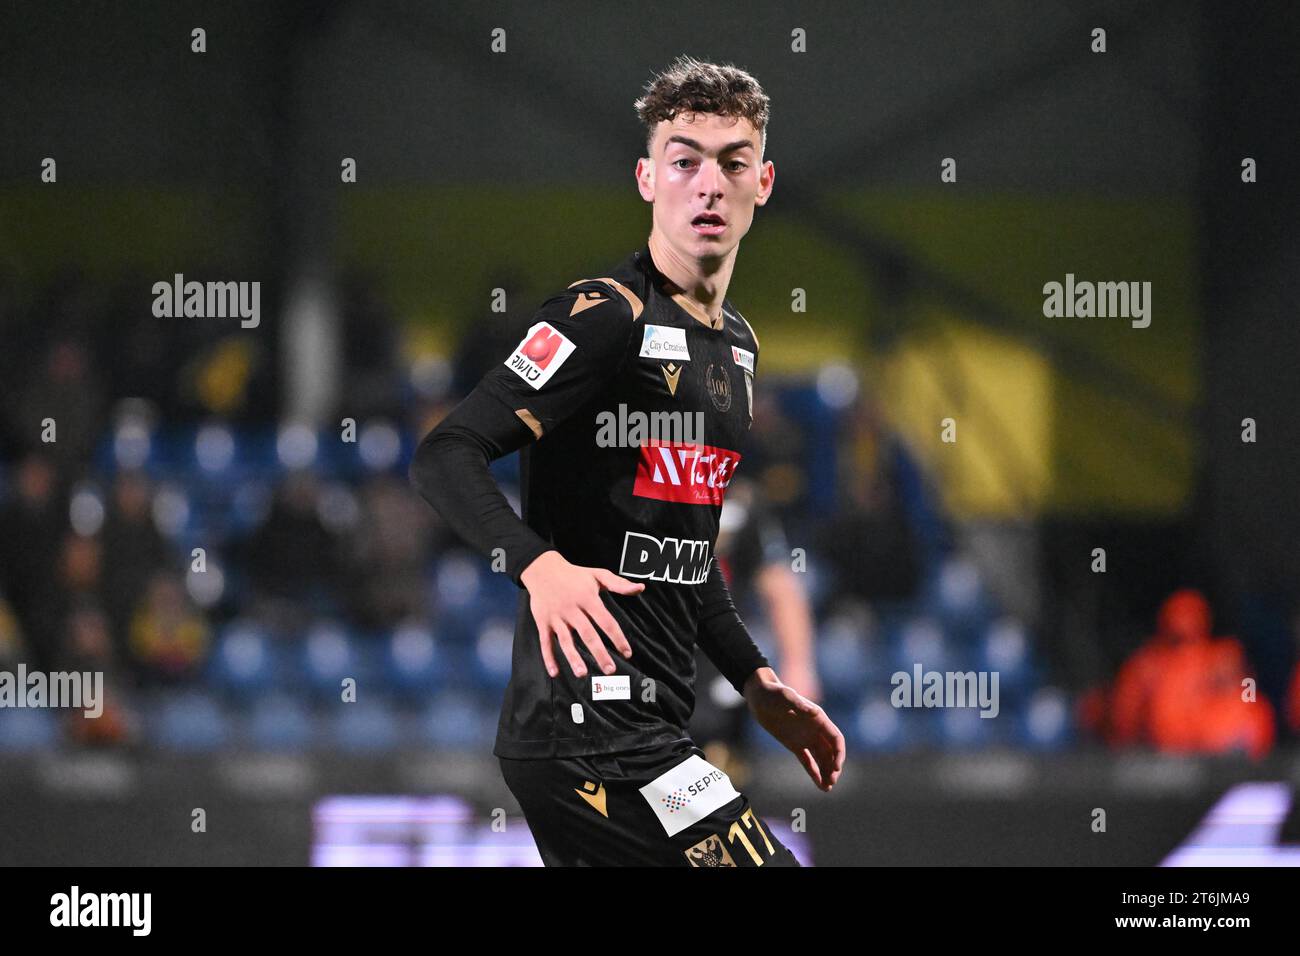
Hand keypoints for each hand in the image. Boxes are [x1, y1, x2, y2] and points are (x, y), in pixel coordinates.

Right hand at [519, 550, 644, 678]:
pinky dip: (548, 658)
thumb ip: (619, 584)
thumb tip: (641, 588)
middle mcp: (572, 609)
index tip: (627, 653)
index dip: (617, 638)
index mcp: (588, 598)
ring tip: (582, 674)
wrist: (542, 569)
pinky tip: (555, 673)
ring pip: (565, 640)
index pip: (606, 621)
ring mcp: (556, 617)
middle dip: (599, 653)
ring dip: (573, 658)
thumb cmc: (574, 574)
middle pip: (587, 634)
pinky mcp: (543, 622)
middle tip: (610, 670)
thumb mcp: (598, 575)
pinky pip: (545, 642)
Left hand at [743, 667, 844, 791]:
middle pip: (830, 752)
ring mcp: (805, 738)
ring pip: (821, 759)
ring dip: (826, 773)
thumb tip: (814, 712)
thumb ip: (799, 704)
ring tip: (827, 788)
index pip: (835, 739)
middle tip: (831, 781)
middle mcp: (815, 730)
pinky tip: (819, 784)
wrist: (759, 697)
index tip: (836, 767)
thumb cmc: (774, 693)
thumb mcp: (786, 696)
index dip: (839, 753)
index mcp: (818, 719)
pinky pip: (807, 761)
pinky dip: (814, 772)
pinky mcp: (795, 745)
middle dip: (833, 767)